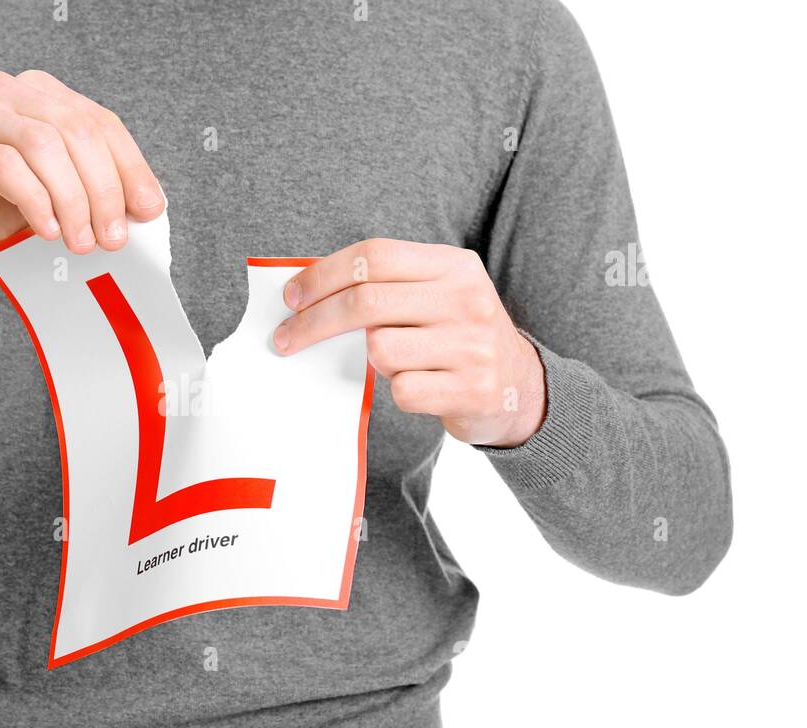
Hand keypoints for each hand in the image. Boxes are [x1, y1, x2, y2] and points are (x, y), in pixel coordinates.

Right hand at [0, 70, 164, 262]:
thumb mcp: (52, 198)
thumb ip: (90, 193)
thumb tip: (142, 212)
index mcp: (42, 95)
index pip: (100, 124)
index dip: (130, 168)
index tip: (149, 211)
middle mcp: (10, 91)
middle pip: (76, 131)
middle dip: (103, 190)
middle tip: (112, 238)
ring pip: (44, 145)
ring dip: (71, 199)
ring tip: (79, 241)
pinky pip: (6, 165)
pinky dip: (34, 200)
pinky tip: (45, 230)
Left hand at [273, 239, 546, 447]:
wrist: (522, 387)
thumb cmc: (458, 337)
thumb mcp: (437, 295)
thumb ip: (387, 286)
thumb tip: (306, 293)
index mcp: (454, 266)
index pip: (374, 256)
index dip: (323, 275)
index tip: (290, 298)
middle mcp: (467, 299)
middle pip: (366, 301)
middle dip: (313, 322)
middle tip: (285, 339)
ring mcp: (472, 346)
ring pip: (380, 349)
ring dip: (371, 361)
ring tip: (394, 363)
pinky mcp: (472, 389)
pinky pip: (402, 391)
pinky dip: (398, 392)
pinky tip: (419, 387)